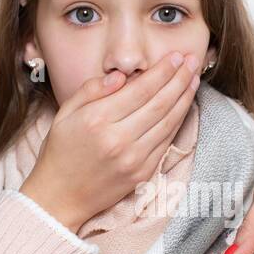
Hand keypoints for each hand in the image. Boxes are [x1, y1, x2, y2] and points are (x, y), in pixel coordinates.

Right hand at [19, 51, 200, 231]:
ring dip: (184, 98)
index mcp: (97, 120)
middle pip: (160, 103)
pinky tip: (183, 105)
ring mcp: (133, 159)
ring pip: (168, 122)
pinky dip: (178, 121)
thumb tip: (121, 75)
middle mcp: (118, 139)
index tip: (174, 56)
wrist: (60, 197)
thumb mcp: (65, 113)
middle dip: (179, 79)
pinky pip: (166, 141)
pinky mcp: (143, 173)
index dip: (162, 71)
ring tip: (193, 78)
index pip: (140, 89)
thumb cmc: (60, 152)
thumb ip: (91, 90)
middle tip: (191, 60)